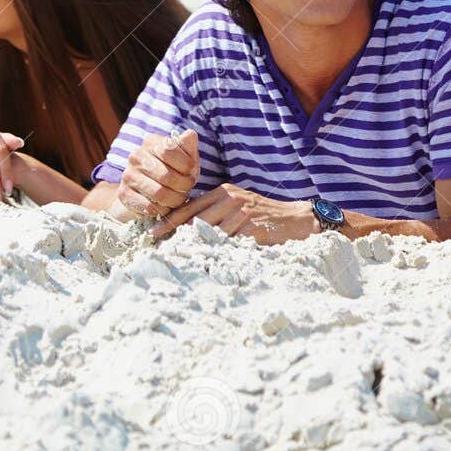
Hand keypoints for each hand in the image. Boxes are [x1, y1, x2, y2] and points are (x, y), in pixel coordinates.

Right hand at [114, 130, 198, 218]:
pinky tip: (165, 206)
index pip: (170, 150)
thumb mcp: (184, 157)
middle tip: (187, 189)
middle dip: (183, 186)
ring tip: (178, 199)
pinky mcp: (124, 194)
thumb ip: (188, 146)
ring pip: (159, 193)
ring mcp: (128, 175)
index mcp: (151, 143)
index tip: (191, 172)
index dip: (187, 164)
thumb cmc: (172, 171)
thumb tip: (190, 134)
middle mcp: (136, 156)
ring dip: (175, 200)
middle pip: (166, 175)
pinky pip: (149, 207)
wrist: (147, 192)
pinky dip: (162, 210)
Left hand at [151, 184, 316, 245]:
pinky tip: (206, 259)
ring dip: (194, 244)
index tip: (154, 229)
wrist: (296, 219)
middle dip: (175, 231)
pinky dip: (216, 250)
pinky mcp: (252, 228)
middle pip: (195, 218)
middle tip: (158, 243)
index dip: (171, 219)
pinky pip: (228, 242)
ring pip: (210, 231)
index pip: (191, 206)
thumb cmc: (264, 214)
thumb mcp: (238, 203)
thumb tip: (189, 225)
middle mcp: (230, 199)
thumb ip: (217, 210)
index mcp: (224, 192)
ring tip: (178, 254)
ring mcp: (241, 213)